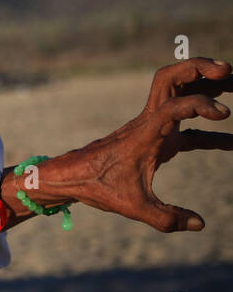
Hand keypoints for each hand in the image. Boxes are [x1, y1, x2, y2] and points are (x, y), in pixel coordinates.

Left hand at [27, 57, 232, 231]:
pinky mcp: (158, 137)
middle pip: (172, 78)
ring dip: (207, 85)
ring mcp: (155, 126)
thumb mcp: (133, 206)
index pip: (172, 105)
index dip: (198, 104)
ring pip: (180, 93)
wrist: (74, 176)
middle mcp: (151, 122)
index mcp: (146, 133)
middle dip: (199, 68)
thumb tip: (200, 224)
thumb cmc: (99, 187)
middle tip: (228, 70)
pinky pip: (188, 126)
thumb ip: (166, 218)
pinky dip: (210, 129)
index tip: (223, 115)